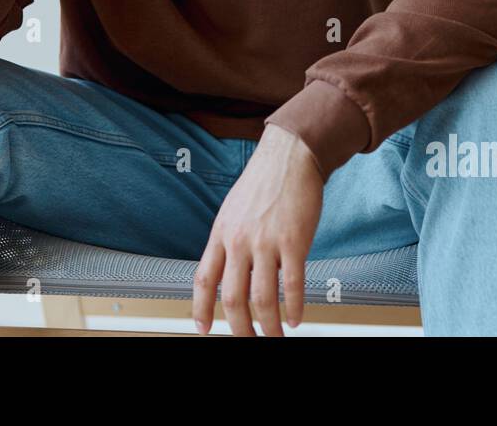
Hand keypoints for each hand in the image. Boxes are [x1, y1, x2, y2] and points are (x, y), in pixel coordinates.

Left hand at [192, 124, 323, 335]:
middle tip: (247, 340)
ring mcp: (266, 242)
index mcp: (221, 233)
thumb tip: (228, 273)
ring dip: (268, 326)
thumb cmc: (264, 182)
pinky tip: (295, 318)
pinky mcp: (294, 241)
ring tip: (274, 336)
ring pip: (262, 299)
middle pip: (233, 298)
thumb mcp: (232, 210)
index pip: (204, 279)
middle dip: (239, 329)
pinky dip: (293, 308)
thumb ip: (228, 241)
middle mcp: (239, 240)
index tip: (202, 328)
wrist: (290, 156)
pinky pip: (291, 285)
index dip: (200, 308)